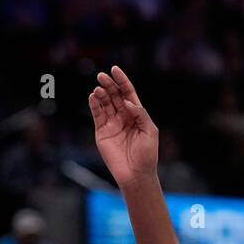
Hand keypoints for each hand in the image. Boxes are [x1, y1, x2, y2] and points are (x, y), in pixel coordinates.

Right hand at [89, 66, 158, 188]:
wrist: (136, 174)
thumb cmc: (147, 155)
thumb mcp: (150, 131)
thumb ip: (140, 114)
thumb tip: (126, 101)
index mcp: (136, 114)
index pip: (128, 93)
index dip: (122, 81)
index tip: (115, 69)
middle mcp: (123, 117)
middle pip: (115, 95)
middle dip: (109, 85)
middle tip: (102, 76)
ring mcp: (112, 124)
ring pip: (105, 104)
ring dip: (101, 94)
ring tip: (98, 88)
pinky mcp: (102, 133)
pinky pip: (97, 116)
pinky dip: (94, 105)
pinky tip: (92, 97)